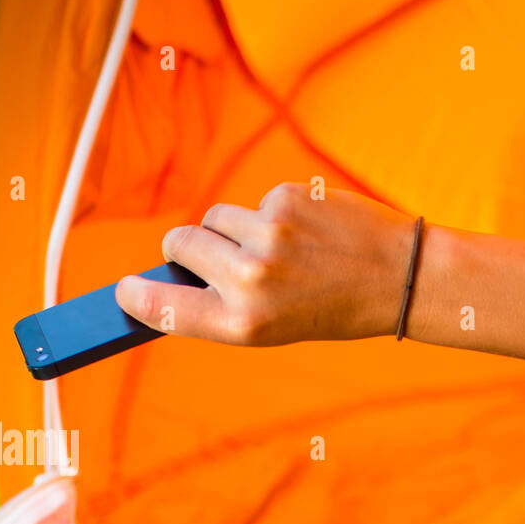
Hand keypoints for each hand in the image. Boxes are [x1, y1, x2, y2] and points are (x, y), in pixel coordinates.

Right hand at [115, 183, 415, 345]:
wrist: (400, 278)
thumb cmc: (332, 308)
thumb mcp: (276, 325)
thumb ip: (224, 303)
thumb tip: (169, 274)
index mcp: (245, 324)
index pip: (168, 307)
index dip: (140, 297)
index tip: (124, 291)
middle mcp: (251, 280)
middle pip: (179, 243)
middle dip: (186, 246)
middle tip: (213, 257)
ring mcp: (267, 235)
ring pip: (216, 217)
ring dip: (233, 228)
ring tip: (280, 250)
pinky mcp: (285, 199)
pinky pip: (253, 203)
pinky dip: (273, 214)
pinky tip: (309, 232)